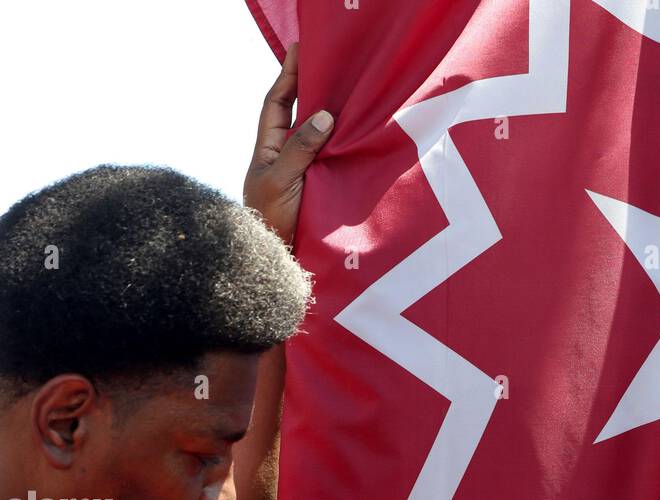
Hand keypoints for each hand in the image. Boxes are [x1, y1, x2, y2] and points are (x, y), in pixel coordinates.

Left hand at [243, 43, 333, 245]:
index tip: (299, 50)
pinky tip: (361, 134)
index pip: (278, 103)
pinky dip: (346, 145)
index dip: (287, 76)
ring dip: (334, 117)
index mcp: (269, 148)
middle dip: (314, 89)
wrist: (278, 261)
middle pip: (301, 114)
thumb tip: (325, 115)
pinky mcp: (324, 190)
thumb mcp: (281, 180)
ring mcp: (306, 173)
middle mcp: (288, 156)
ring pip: (321, 137)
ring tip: (351, 91)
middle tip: (333, 63)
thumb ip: (301, 148)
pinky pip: (336, 160)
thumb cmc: (271, 220)